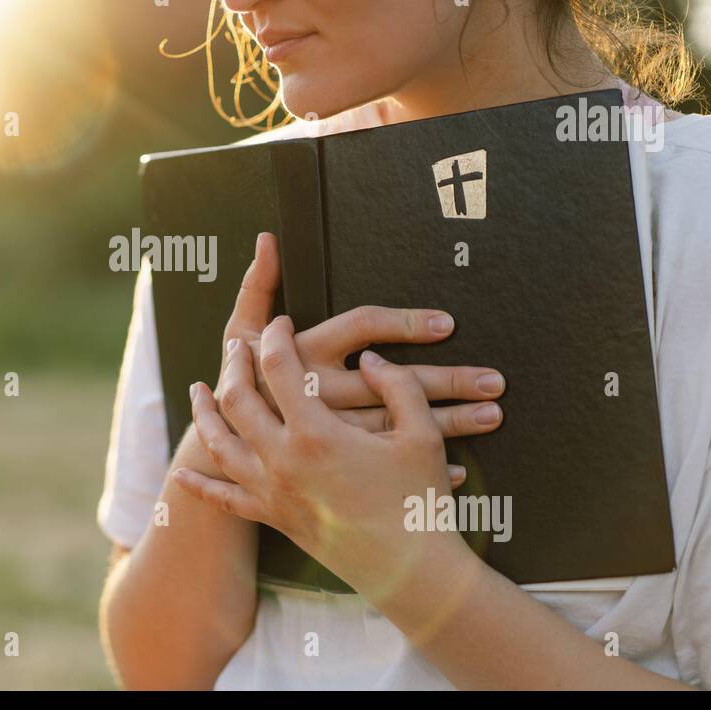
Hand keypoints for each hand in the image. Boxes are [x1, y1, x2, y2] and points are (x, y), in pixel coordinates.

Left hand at [177, 315, 475, 607]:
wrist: (411, 572)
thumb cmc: (420, 501)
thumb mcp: (421, 433)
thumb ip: (396, 385)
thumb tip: (370, 358)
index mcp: (315, 433)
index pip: (279, 367)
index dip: (276, 336)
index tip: (280, 321)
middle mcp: (282, 460)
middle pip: (237, 400)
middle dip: (234, 366)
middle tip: (237, 345)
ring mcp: (272, 492)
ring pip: (219, 445)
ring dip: (204, 414)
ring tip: (197, 389)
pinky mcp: (273, 519)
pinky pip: (224, 500)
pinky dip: (199, 485)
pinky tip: (180, 475)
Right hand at [216, 233, 505, 488]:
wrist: (216, 456)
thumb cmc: (234, 384)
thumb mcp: (237, 333)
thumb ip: (257, 287)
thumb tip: (268, 239)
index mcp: (303, 357)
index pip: (362, 329)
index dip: (405, 323)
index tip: (449, 325)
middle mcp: (319, 396)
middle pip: (394, 385)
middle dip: (447, 382)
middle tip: (494, 381)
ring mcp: (330, 437)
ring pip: (398, 427)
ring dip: (448, 422)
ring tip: (492, 414)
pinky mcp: (336, 468)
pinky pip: (386, 470)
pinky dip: (421, 468)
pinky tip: (459, 466)